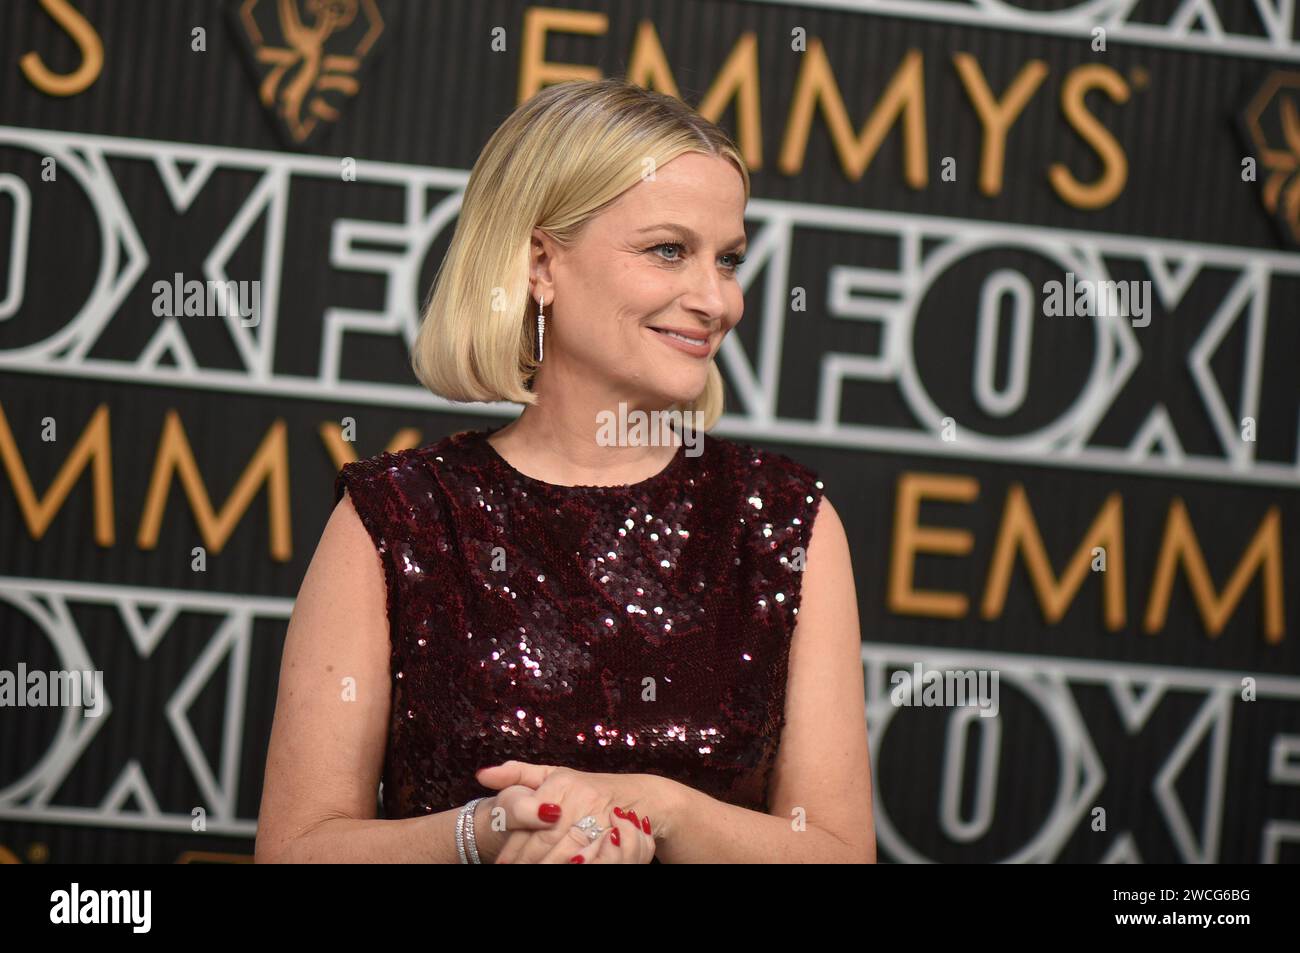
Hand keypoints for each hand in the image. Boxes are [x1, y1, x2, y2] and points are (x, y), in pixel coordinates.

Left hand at [475, 761, 660, 863]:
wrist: (640, 797)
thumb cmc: (588, 789)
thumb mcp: (554, 776)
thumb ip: (517, 774)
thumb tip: (482, 775)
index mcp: (563, 782)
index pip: (530, 819)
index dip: (514, 846)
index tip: (502, 862)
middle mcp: (582, 797)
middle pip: (546, 839)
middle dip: (527, 862)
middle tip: (512, 871)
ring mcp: (601, 817)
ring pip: (567, 852)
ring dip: (548, 866)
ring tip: (531, 873)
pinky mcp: (617, 835)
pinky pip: (591, 858)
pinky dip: (576, 865)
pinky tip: (565, 869)